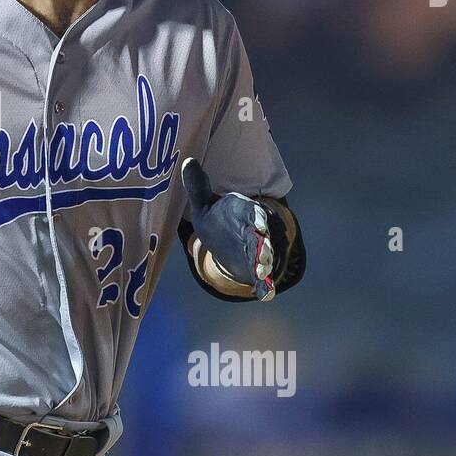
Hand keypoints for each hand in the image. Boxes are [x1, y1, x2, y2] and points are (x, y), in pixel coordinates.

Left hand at [181, 157, 275, 300]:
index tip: (259, 225)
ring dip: (266, 263)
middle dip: (265, 245)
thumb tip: (187, 162)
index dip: (258, 219)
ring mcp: (261, 248)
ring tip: (262, 272)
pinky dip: (266, 284)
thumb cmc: (218, 219)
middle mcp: (258, 229)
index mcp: (245, 212)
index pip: (254, 213)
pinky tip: (265, 293)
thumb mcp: (204, 204)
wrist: (229, 242)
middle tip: (264, 255)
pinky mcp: (258, 266)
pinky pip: (265, 275)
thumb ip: (197, 186)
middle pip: (265, 236)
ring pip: (268, 255)